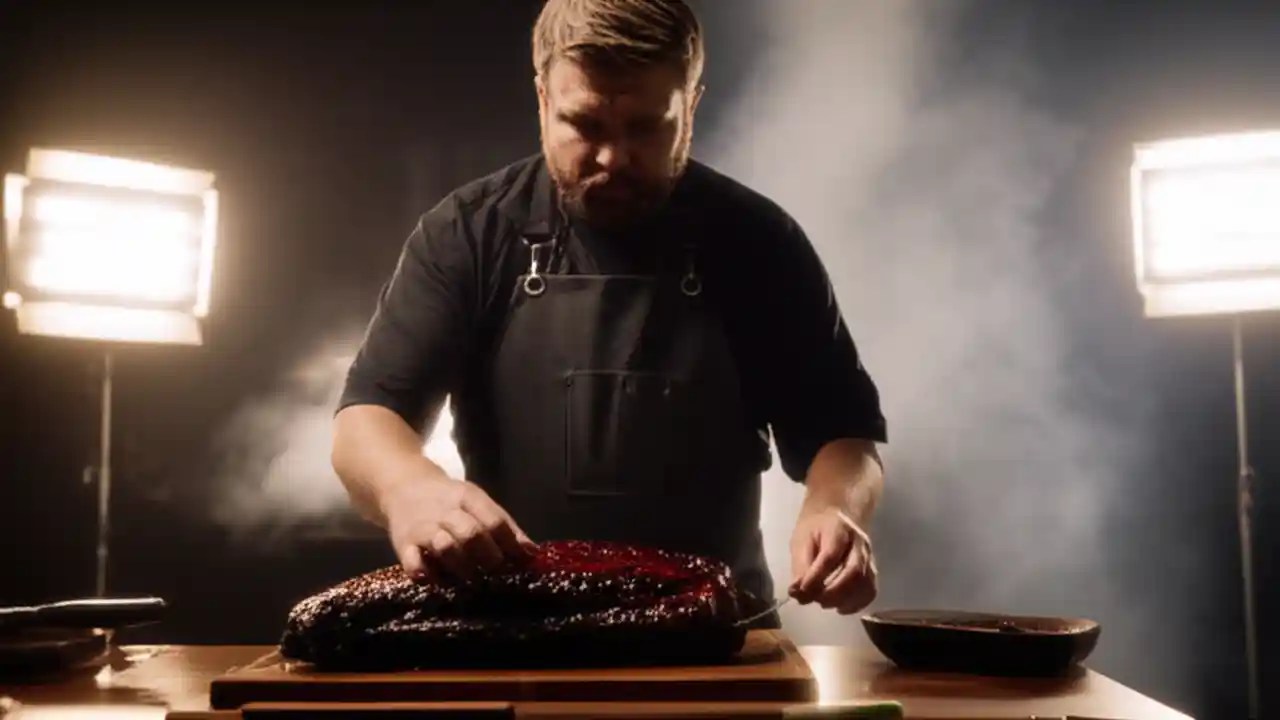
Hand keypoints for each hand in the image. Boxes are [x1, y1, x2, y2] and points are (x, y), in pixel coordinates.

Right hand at [383, 476, 535, 581]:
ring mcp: (423, 528)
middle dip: (489, 557)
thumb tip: (532, 553)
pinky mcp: (403, 544)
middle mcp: (446, 512)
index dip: (511, 544)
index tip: (521, 562)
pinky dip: (425, 574)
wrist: (404, 486)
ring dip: (463, 567)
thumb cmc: (450, 501)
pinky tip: (437, 580)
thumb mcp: (477, 503)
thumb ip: (504, 527)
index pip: (494, 520)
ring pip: (445, 547)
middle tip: (497, 573)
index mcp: (468, 498)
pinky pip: (413, 562)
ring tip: (473, 580)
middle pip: (471, 533)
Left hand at [789, 506, 877, 613]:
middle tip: (814, 600)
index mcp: (838, 529)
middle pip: (853, 571)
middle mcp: (859, 543)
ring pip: (865, 583)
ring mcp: (869, 557)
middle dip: (832, 592)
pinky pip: (870, 590)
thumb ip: (800, 566)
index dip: (815, 577)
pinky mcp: (872, 569)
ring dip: (844, 600)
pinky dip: (857, 604)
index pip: (830, 556)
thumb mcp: (801, 540)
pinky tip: (840, 608)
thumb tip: (797, 592)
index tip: (800, 592)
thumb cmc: (816, 528)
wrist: (838, 515)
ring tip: (824, 604)